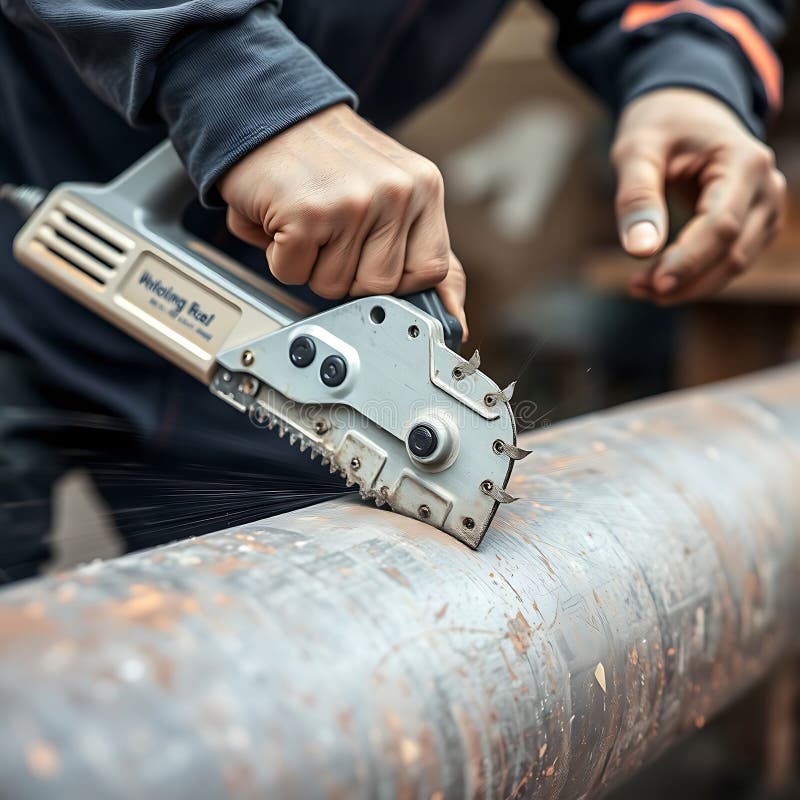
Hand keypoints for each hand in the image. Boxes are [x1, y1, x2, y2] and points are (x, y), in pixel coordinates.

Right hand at [219, 103, 467, 337]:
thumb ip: (424, 253)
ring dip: (311, 266)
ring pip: (334, 287)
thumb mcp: (393, 194)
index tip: (372, 255)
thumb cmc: (327, 161)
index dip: (397, 277)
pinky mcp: (308, 214)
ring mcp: (353, 203)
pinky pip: (294, 275)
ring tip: (308, 223)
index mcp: (423, 188)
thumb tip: (455, 317)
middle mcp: (395, 192)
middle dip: (348, 273)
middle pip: (380, 287)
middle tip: (332, 232)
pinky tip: (284, 221)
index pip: (432, 271)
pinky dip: (279, 258)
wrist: (268, 112)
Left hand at [612, 89, 785, 303]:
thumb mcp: (636, 151)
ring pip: (734, 265)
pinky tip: (655, 278)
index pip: (722, 226)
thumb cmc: (660, 127)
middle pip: (733, 253)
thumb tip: (639, 250)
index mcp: (744, 161)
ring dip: (688, 285)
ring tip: (638, 286)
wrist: (686, 112)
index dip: (689, 260)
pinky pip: (728, 263)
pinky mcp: (755, 227)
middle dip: (684, 279)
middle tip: (636, 289)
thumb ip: (637, 197)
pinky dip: (694, 277)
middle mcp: (767, 187)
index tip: (654, 284)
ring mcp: (766, 210)